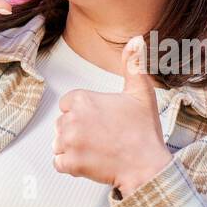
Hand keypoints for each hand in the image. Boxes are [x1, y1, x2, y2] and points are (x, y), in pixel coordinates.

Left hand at [52, 35, 171, 195]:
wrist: (147, 166)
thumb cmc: (144, 132)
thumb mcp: (142, 92)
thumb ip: (133, 64)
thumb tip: (135, 40)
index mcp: (83, 99)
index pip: (67, 104)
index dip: (83, 113)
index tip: (100, 121)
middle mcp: (72, 119)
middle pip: (62, 124)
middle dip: (77, 131)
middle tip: (102, 137)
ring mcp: (69, 142)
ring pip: (59, 143)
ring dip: (73, 148)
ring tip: (97, 149)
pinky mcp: (70, 163)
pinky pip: (59, 163)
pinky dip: (71, 165)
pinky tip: (90, 161)